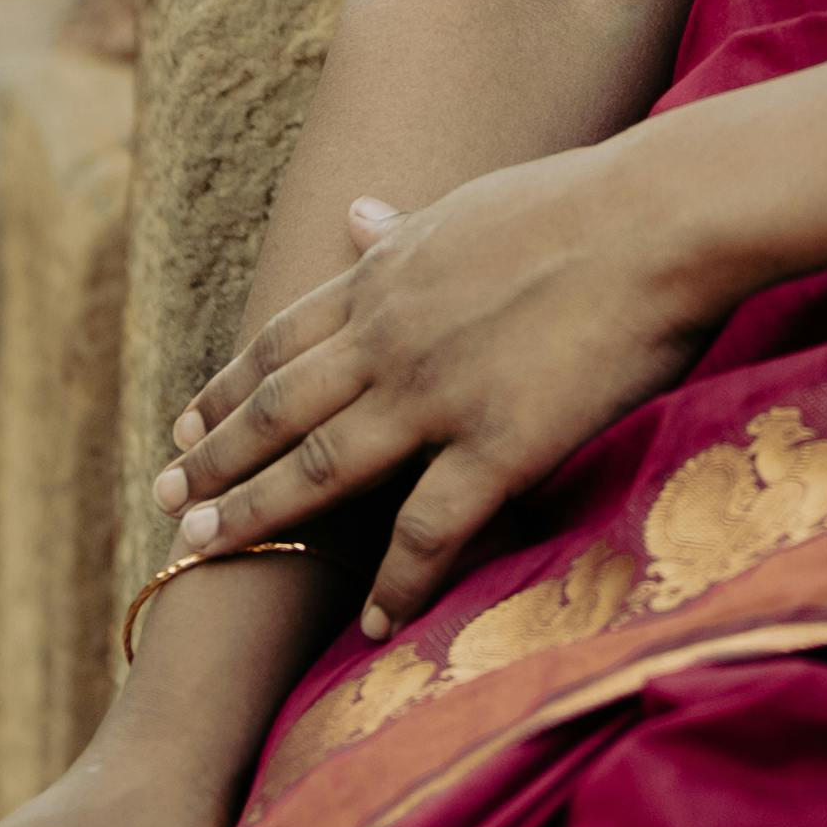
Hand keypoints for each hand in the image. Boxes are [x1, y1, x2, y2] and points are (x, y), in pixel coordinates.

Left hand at [157, 23, 826, 642]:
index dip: (227, 389)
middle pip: (276, 408)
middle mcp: (389, 338)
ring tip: (207, 552)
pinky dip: (394, 582)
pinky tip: (375, 623)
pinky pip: (427, 528)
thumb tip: (350, 215)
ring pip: (319, 466)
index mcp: (385, 279)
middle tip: (163, 500)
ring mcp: (436, 393)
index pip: (279, 342)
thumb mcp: (469, 206)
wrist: (662, 218)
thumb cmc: (584, 203)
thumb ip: (403, 230)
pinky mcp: (497, 444)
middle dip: (214, 459)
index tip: (184, 424)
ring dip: (255, 513)